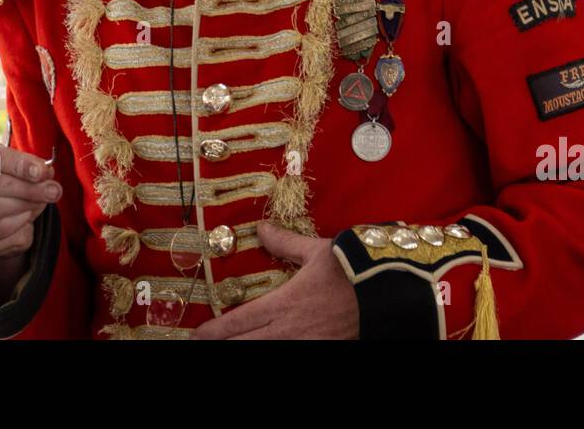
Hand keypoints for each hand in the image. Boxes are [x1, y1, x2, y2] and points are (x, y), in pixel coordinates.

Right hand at [0, 140, 60, 257]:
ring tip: (41, 202)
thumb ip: (32, 167)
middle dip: (26, 188)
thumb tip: (47, 174)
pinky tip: (27, 216)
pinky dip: (14, 223)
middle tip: (53, 191)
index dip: (18, 164)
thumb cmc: (8, 177)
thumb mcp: (18, 166)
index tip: (42, 172)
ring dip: (21, 205)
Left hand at [190, 221, 359, 338]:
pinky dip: (275, 355)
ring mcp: (305, 344)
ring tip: (230, 348)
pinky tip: (267, 350)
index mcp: (284, 304)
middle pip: (246, 344)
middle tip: (205, 344)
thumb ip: (284, 243)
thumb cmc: (350, 270)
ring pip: (265, 354)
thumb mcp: (315, 252)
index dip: (216, 330)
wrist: (384, 293)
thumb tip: (262, 228)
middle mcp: (289, 330)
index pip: (240, 320)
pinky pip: (291, 355)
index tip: (198, 333)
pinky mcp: (322, 350)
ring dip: (247, 350)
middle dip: (224, 345)